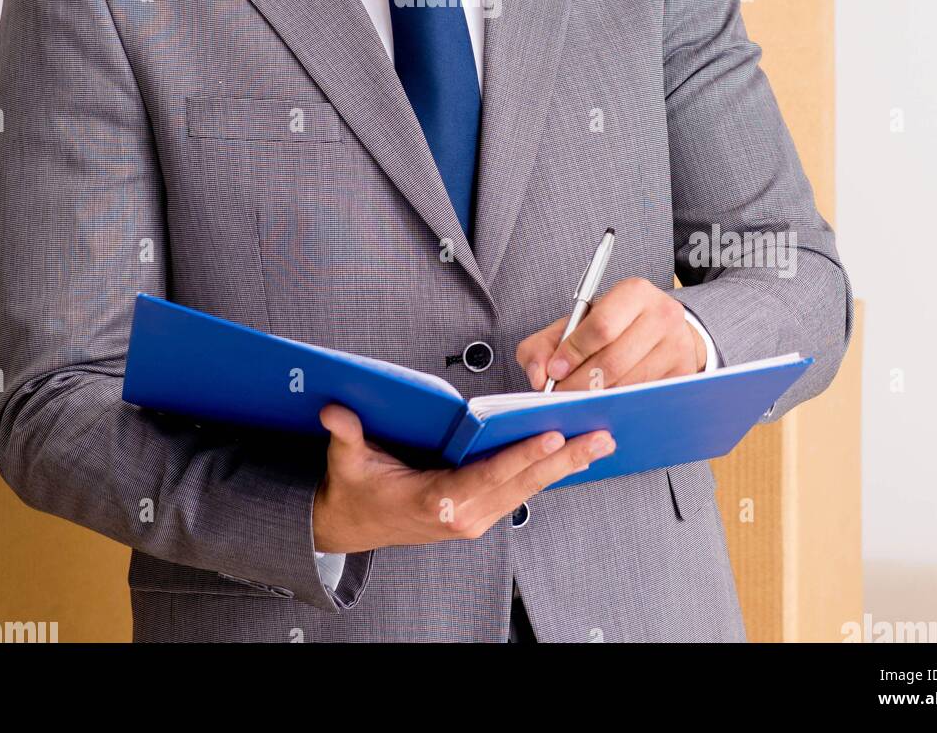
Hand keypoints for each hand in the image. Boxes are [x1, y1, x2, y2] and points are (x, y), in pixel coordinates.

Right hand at [311, 403, 614, 553]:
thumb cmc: (356, 493)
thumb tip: (336, 412)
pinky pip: (520, 490)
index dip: (523, 455)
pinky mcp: (480, 512)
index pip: (490, 474)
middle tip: (600, 437)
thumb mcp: (346, 463)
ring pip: (528, 488)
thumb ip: (346, 436)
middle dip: (565, 459)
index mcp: (437, 500)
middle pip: (523, 483)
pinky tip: (570, 455)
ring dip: (565, 466)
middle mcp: (464, 513)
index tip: (554, 436)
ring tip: (598, 442)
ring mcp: (475, 516)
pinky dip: (547, 471)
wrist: (352, 525)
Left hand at [516, 276, 704, 392]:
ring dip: (598, 398)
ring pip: (630, 384)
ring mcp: (678, 346)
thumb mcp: (577, 323)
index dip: (573, 353)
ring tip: (578, 401)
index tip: (554, 373)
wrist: (663, 330)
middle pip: (615, 360)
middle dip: (581, 383)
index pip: (601, 326)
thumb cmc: (614, 326)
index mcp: (634, 292)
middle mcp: (663, 314)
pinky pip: (645, 398)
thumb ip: (545, 344)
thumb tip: (539, 376)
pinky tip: (605, 405)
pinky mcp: (684, 374)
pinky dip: (620, 405)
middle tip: (561, 396)